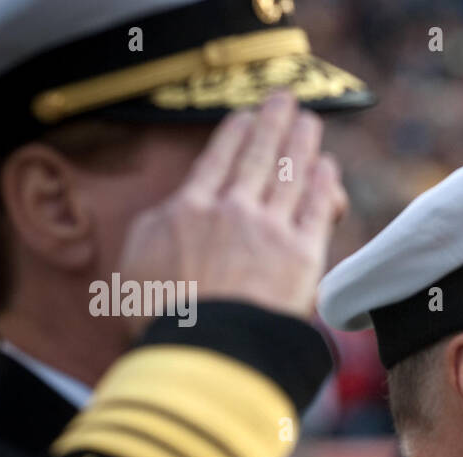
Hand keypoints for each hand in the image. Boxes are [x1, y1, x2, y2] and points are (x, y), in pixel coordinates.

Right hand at [117, 91, 347, 323]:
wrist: (202, 350)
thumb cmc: (162, 318)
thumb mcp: (135, 265)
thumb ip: (156, 230)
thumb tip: (173, 212)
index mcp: (186, 210)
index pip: (214, 162)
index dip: (232, 136)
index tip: (243, 117)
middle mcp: (230, 210)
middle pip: (257, 156)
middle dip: (272, 123)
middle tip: (285, 101)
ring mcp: (268, 230)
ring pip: (289, 174)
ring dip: (302, 142)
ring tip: (310, 123)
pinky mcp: (302, 254)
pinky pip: (316, 208)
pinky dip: (323, 184)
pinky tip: (327, 168)